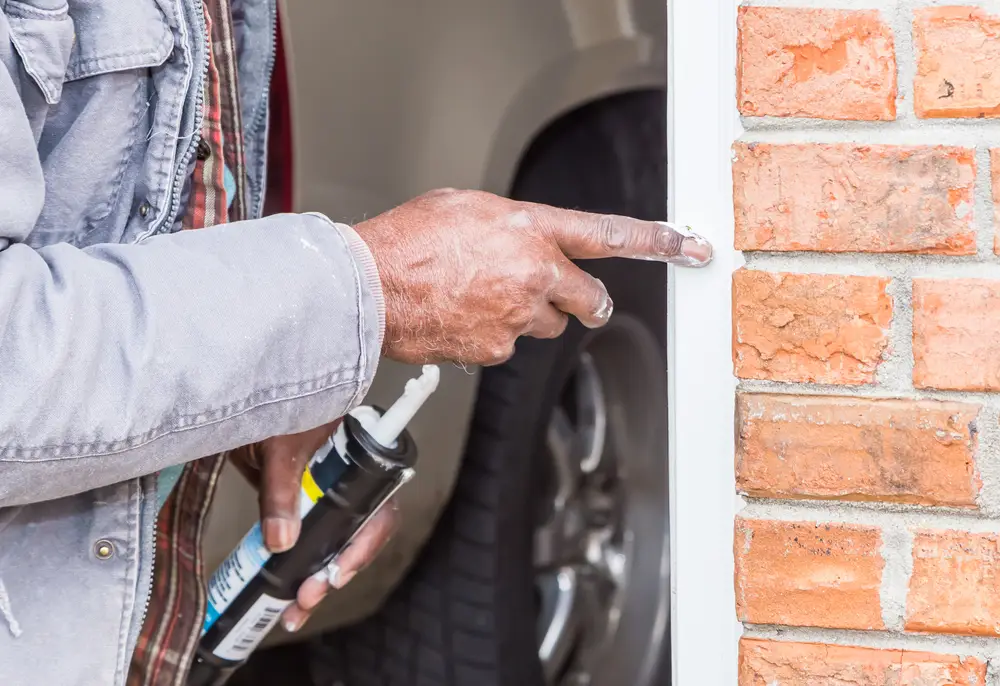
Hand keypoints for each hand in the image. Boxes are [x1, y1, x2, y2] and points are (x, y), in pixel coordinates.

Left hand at [229, 422, 399, 633]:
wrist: (247, 391)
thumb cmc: (278, 403)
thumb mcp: (279, 446)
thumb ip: (281, 490)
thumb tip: (281, 541)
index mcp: (360, 459)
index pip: (378, 509)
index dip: (364, 544)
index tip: (338, 571)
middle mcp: (349, 480)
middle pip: (357, 536)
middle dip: (335, 571)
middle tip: (308, 595)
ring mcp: (324, 494)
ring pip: (332, 545)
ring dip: (316, 579)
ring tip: (294, 610)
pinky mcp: (299, 502)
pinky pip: (306, 541)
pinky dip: (296, 570)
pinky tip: (284, 595)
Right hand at [354, 188, 711, 365]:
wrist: (369, 289)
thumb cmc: (406, 242)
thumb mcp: (465, 208)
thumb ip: (510, 225)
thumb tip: (522, 237)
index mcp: (529, 229)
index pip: (607, 235)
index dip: (654, 242)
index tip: (688, 247)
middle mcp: (533, 274)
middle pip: (589, 298)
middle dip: (585, 302)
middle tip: (574, 301)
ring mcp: (517, 316)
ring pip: (547, 325)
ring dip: (530, 315)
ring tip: (484, 300)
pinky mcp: (497, 349)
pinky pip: (510, 345)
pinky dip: (495, 335)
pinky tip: (464, 318)